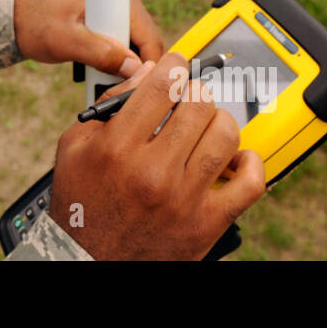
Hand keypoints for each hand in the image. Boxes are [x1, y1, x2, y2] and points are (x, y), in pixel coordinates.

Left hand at [12, 0, 162, 79]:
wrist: (11, 17)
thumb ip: (100, 53)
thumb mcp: (65, 41)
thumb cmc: (33, 22)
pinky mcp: (107, 19)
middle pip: (145, 43)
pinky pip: (121, 45)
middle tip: (111, 89)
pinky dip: (112, 60)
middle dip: (133, 68)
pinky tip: (95, 68)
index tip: (134, 89)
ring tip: (98, 78)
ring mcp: (115, 9)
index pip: (149, 37)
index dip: (148, 67)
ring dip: (120, 66)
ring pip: (134, 47)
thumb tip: (134, 70)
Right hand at [47, 52, 265, 259]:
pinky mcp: (207, 223)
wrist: (89, 262)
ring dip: (218, 120)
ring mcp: (184, 199)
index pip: (161, 85)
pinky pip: (251, 184)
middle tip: (187, 98)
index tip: (176, 66)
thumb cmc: (81, 204)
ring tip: (206, 126)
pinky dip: (250, 163)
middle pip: (198, 104)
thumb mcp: (75, 147)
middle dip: (194, 92)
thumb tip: (148, 73)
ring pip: (225, 134)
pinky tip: (234, 158)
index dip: (174, 65)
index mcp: (117, 148)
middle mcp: (153, 172)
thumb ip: (109, 105)